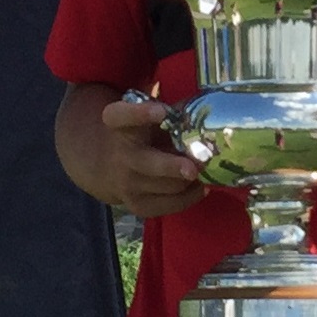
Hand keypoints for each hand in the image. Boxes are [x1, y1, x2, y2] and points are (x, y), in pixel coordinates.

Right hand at [96, 96, 206, 218]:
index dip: (139, 114)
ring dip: (189, 180)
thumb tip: (208, 113)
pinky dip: (189, 197)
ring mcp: (127, 183)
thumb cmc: (139, 133)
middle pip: (146, 163)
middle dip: (171, 166)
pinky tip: (202, 187)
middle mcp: (120, 155)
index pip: (121, 116)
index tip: (161, 111)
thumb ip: (170, 114)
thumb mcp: (147, 117)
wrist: (108, 165)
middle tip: (195, 166)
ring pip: (165, 186)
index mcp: (118, 124)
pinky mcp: (137, 205)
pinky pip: (168, 205)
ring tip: (206, 170)